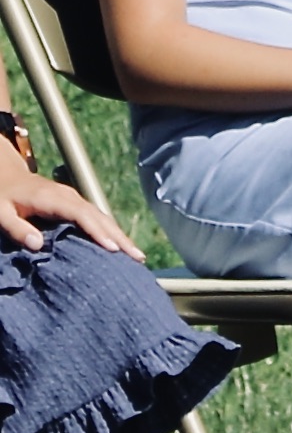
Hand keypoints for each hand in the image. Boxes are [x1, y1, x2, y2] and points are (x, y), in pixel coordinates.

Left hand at [0, 163, 140, 257]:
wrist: (6, 176)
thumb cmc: (2, 196)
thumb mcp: (0, 212)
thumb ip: (17, 228)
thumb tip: (38, 245)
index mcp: (53, 199)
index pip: (82, 215)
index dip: (99, 231)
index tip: (114, 248)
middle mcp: (69, 197)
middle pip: (100, 217)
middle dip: (120, 236)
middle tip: (138, 257)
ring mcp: (74, 200)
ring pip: (102, 217)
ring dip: (120, 235)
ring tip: (136, 255)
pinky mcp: (75, 205)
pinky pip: (97, 218)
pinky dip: (111, 231)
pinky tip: (119, 244)